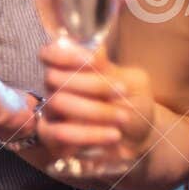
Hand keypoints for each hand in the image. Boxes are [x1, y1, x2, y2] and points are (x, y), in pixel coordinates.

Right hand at [38, 40, 153, 166]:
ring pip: (57, 102)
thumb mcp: (132, 82)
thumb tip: (93, 51)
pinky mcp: (51, 138)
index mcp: (70, 69)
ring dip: (95, 110)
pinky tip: (113, 135)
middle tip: (122, 92)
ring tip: (123, 118)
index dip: (64, 54)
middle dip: (93, 84)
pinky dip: (89, 134)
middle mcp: (55, 88)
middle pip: (54, 77)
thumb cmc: (133, 105)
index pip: (49, 54)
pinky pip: (59, 133)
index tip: (95, 61)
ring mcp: (50, 113)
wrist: (139, 138)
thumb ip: (108, 68)